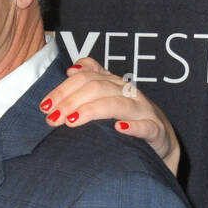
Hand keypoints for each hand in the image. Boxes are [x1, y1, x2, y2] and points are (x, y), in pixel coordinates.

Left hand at [40, 57, 179, 175]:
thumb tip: (72, 69)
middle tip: (52, 118)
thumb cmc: (130, 118)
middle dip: (70, 101)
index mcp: (115, 84)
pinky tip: (119, 129)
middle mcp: (129, 93)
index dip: (63, 90)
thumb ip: (93, 80)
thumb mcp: (110, 96)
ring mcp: (143, 111)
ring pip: (117, 104)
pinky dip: (133, 127)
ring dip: (92, 111)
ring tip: (72, 121)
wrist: (162, 139)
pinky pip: (146, 127)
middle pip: (97, 88)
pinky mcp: (156, 131)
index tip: (45, 106)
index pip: (86, 78)